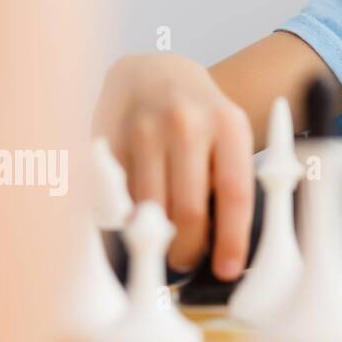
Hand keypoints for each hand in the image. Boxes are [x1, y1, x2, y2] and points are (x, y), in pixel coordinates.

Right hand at [92, 53, 253, 277]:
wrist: (152, 71)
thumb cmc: (198, 114)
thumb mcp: (228, 133)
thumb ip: (228, 178)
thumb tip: (224, 245)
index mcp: (227, 124)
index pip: (234, 193)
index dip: (230, 239)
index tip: (227, 269)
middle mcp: (187, 123)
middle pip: (187, 210)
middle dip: (186, 249)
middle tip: (184, 260)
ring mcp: (143, 130)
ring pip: (148, 210)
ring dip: (154, 238)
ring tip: (160, 243)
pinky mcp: (107, 139)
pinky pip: (117, 197)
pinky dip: (126, 217)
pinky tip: (133, 216)